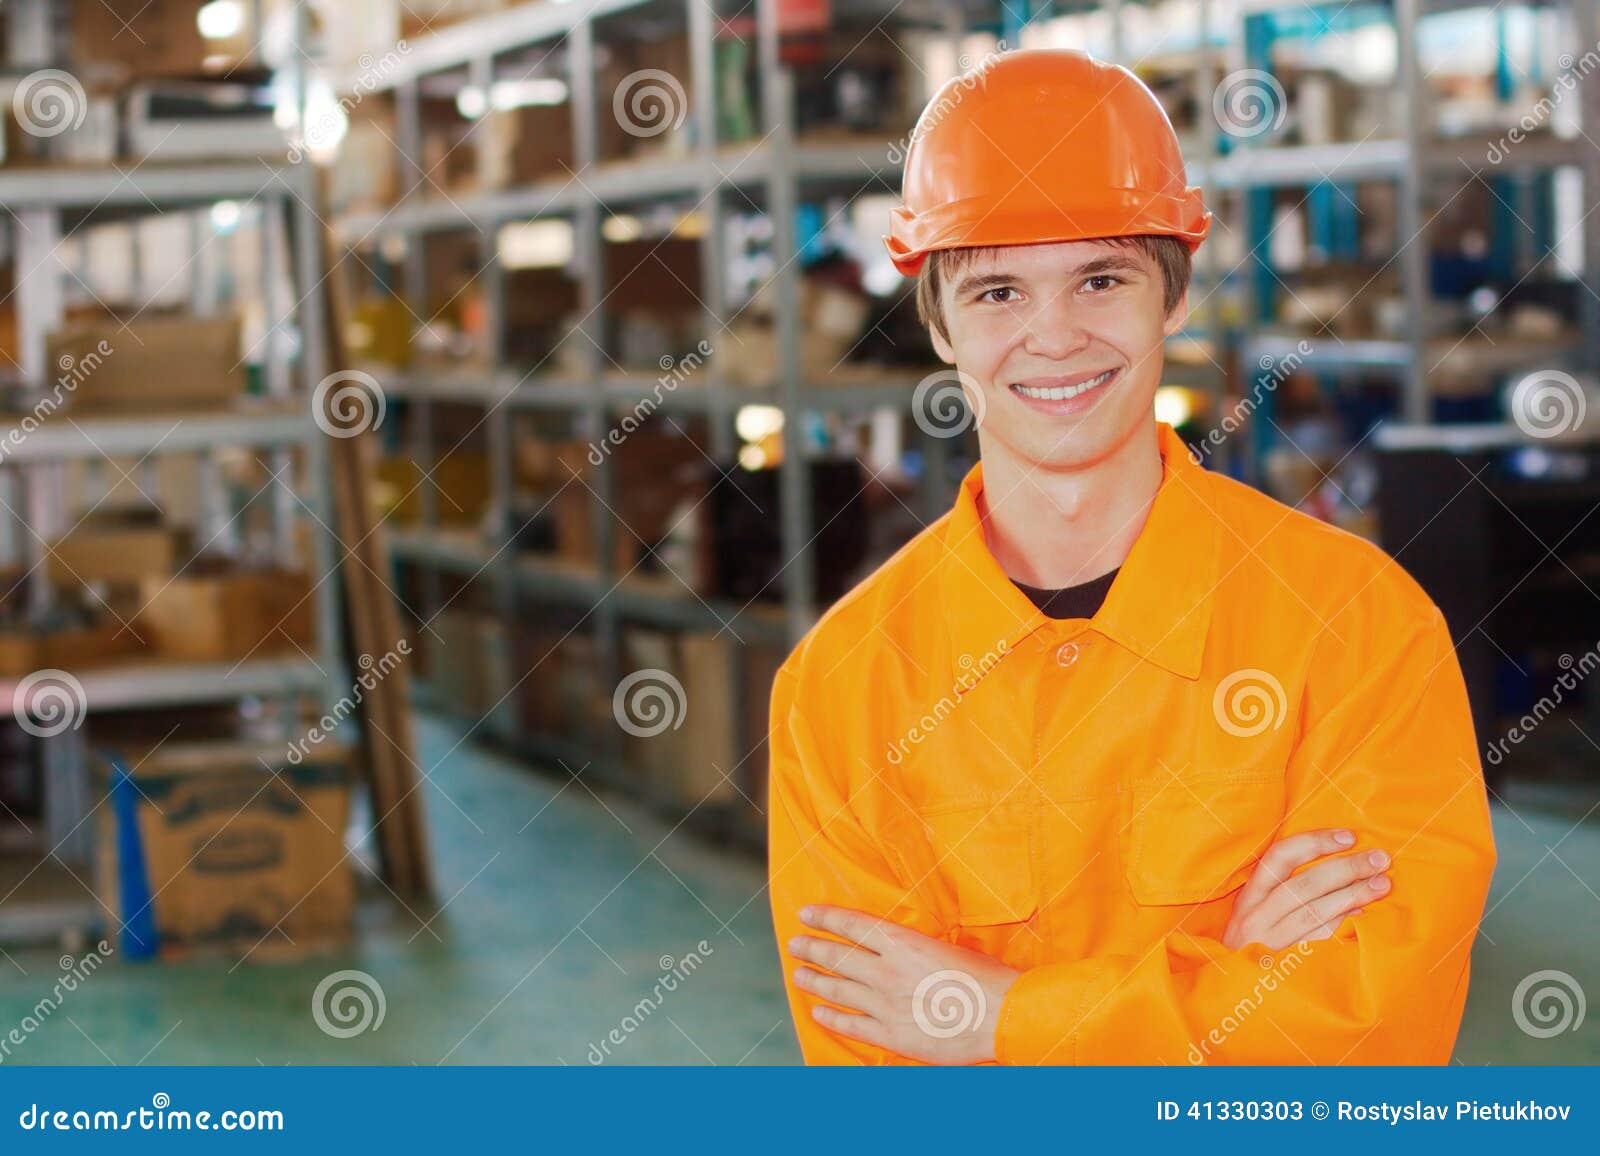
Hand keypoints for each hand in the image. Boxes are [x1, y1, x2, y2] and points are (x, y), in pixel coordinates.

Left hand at [788, 904, 1020, 1064]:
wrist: (999, 1016)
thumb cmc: (984, 978)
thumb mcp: (948, 946)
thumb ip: (917, 947)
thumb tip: (902, 945)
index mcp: (901, 942)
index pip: (851, 924)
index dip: (825, 917)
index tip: (806, 914)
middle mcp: (886, 970)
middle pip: (837, 956)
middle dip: (812, 948)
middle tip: (795, 944)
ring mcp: (884, 1004)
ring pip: (837, 989)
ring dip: (814, 980)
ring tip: (799, 974)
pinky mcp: (890, 1034)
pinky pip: (851, 1025)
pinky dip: (831, 1017)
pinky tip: (819, 1012)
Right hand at [1223, 828, 1391, 951]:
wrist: (1230, 992)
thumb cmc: (1254, 945)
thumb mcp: (1255, 913)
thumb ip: (1281, 889)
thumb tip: (1336, 861)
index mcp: (1249, 896)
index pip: (1280, 857)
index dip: (1315, 842)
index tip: (1349, 836)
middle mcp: (1256, 917)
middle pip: (1305, 884)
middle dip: (1347, 868)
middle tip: (1381, 859)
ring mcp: (1270, 943)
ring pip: (1315, 912)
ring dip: (1353, 895)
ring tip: (1382, 884)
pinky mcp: (1285, 967)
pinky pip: (1319, 942)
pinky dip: (1343, 927)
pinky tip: (1364, 917)